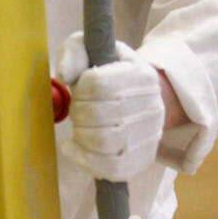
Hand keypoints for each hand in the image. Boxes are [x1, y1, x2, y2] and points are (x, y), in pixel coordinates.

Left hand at [55, 32, 165, 181]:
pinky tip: (73, 148)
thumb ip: (74, 52)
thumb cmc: (109, 72)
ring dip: (79, 135)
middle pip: (99, 115)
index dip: (79, 89)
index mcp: (141, 75)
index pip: (99, 83)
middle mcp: (152, 105)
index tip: (79, 89)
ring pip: (104, 142)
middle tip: (76, 110)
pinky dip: (85, 160)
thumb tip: (65, 75)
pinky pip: (113, 169)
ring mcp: (151, 135)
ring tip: (78, 127)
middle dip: (77, 113)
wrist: (138, 98)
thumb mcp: (92, 50)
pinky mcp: (144, 159)